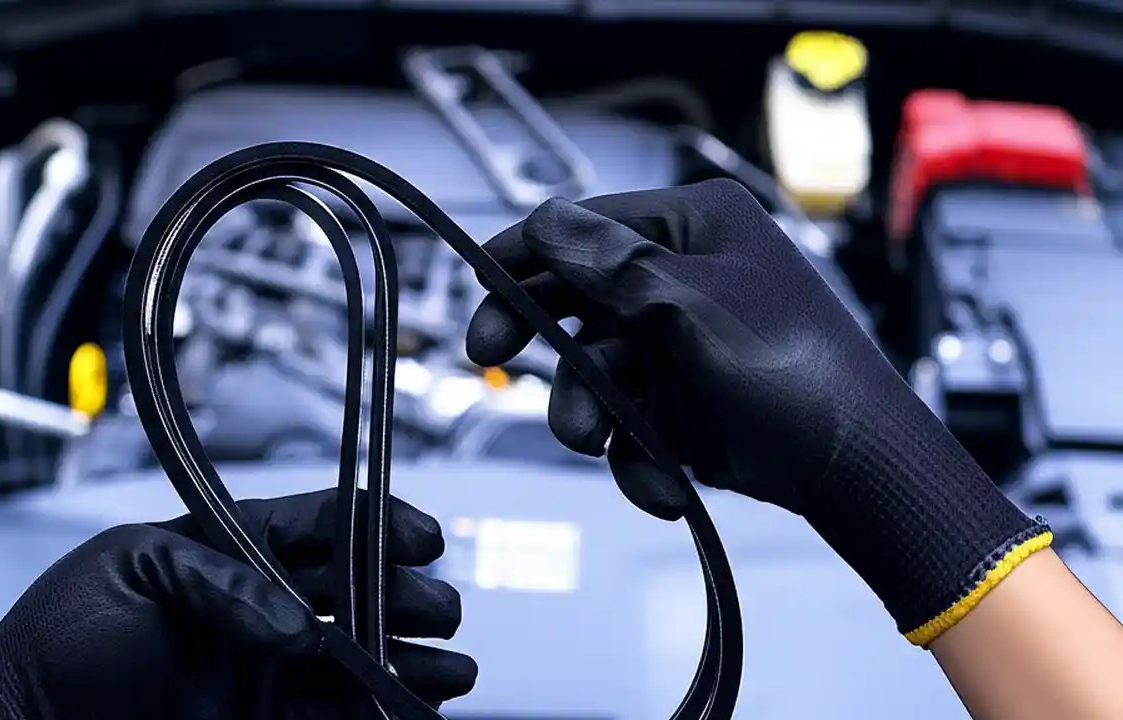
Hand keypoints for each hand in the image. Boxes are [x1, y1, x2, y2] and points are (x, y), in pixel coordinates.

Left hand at [0, 490, 475, 718]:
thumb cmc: (58, 640)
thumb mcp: (132, 570)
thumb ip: (223, 582)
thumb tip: (300, 627)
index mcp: (228, 550)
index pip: (318, 525)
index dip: (376, 525)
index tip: (422, 537)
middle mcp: (258, 608)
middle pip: (354, 593)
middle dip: (407, 596)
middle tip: (439, 611)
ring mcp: (266, 670)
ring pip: (359, 659)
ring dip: (410, 662)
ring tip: (453, 672)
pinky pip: (337, 715)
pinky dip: (380, 713)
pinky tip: (415, 710)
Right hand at [466, 180, 1043, 642]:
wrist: (857, 465)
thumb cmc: (792, 366)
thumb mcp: (688, 304)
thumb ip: (607, 266)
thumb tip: (544, 220)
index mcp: (693, 227)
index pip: (587, 227)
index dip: (526, 252)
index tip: (478, 277)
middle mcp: (681, 276)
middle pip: (578, 299)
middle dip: (543, 339)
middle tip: (490, 354)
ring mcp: (680, 342)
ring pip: (596, 370)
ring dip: (588, 409)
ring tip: (593, 438)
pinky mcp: (684, 399)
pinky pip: (630, 418)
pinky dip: (636, 453)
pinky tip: (660, 481)